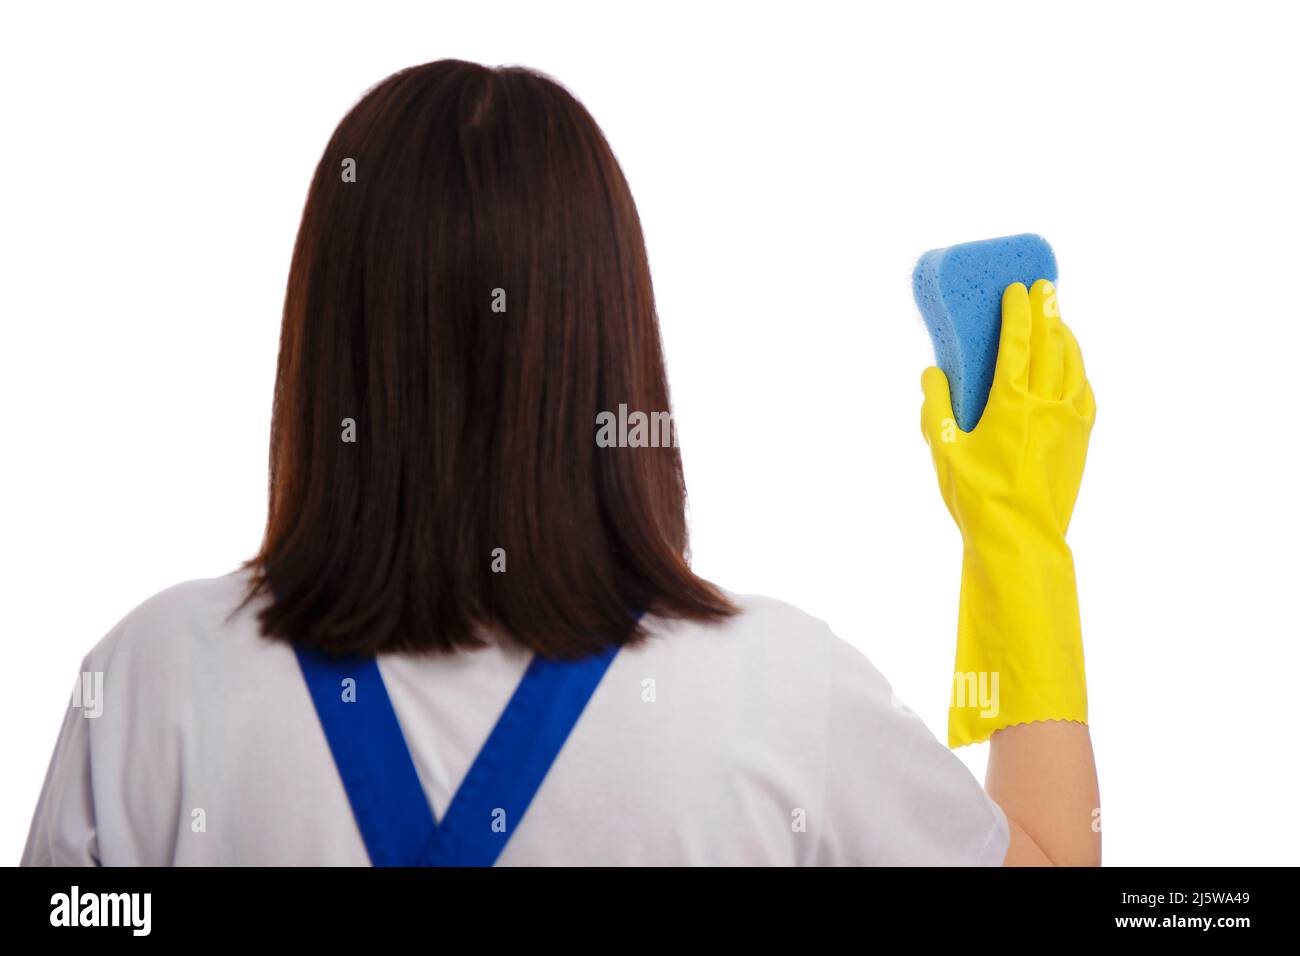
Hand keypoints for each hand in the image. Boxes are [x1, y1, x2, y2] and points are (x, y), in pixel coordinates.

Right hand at [919, 279, 1096, 747]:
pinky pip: (1083, 391)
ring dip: (1066, 336)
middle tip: (1044, 286)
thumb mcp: (943, 451)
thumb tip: (933, 372)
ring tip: (1058, 317)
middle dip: (1047, 311)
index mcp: (1010, 404)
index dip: (1017, 313)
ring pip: (1073, 365)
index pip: (1017, 344)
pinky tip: (1072, 366)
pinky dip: (1077, 370)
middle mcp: (1046, 405)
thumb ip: (936, 407)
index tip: (1015, 289)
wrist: (1020, 540)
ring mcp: (1069, 421)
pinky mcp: (1080, 439)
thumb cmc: (977, 498)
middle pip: (1052, 345)